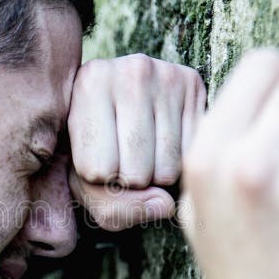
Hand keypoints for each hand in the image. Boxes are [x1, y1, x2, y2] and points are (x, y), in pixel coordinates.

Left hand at [67, 54, 205, 230]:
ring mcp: (167, 74)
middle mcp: (130, 70)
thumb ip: (111, 209)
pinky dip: (179, 162)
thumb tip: (166, 205)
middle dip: (130, 181)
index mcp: (88, 83)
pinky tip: (164, 143)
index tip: (94, 156)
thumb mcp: (84, 180)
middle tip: (122, 157)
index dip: (98, 179)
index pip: (97, 171)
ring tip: (143, 151)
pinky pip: (191, 155)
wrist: (121, 104)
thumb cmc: (95, 147)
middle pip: (136, 172)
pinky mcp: (194, 85)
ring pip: (167, 168)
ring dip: (157, 176)